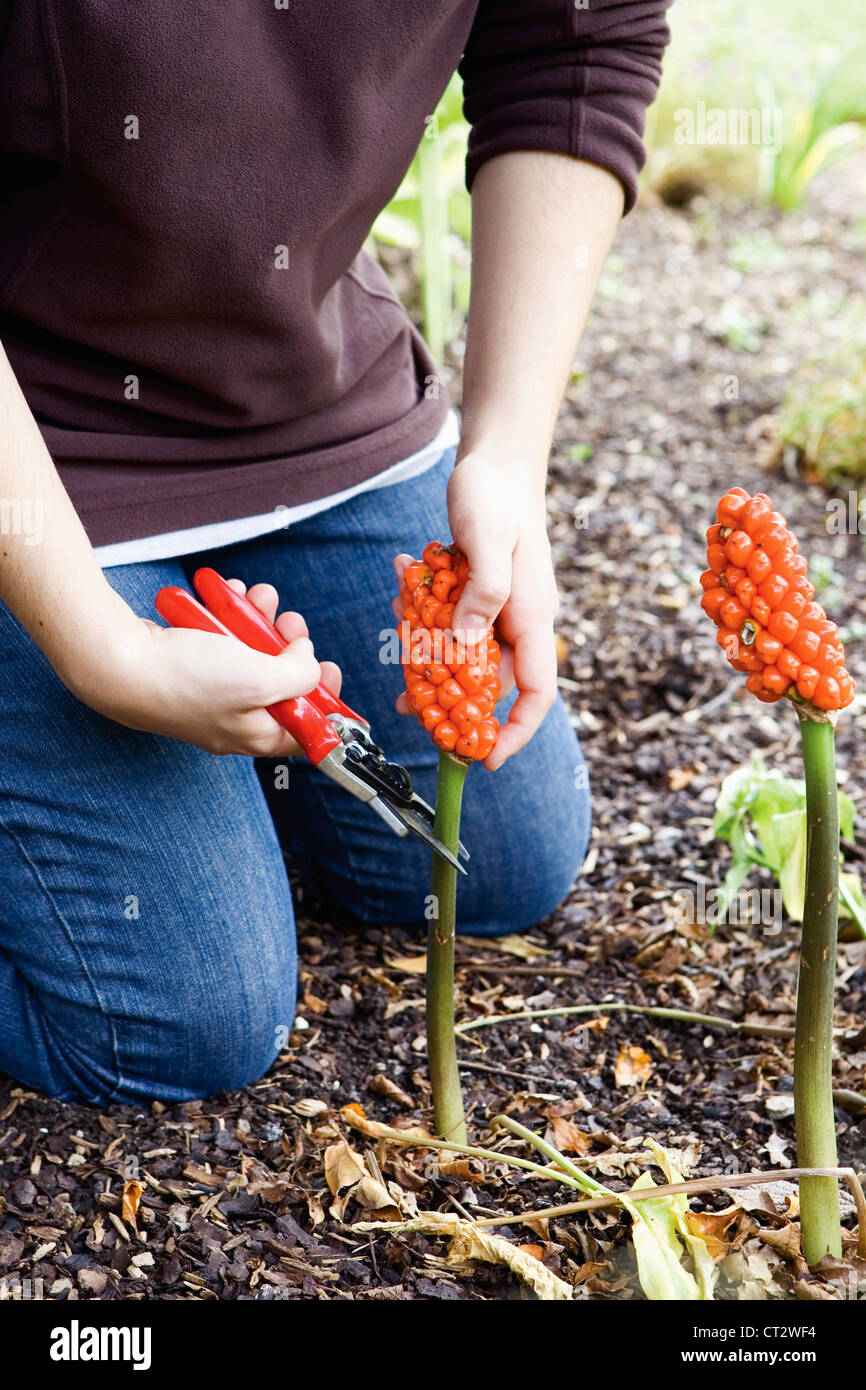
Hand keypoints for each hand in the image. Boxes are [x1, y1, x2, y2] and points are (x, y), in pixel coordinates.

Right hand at [64, 579, 341, 756]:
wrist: (119, 661)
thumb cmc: (186, 679)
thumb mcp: (260, 680)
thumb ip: (297, 676)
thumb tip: (309, 663)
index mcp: (255, 735)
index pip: (304, 729)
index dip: (324, 699)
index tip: (330, 668)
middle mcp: (233, 717)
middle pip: (279, 682)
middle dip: (288, 645)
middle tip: (290, 623)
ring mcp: (209, 690)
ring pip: (250, 652)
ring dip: (259, 620)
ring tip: (258, 597)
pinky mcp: (189, 664)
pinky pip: (222, 639)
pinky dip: (228, 615)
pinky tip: (227, 595)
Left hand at [393, 448, 558, 769]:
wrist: (495, 462)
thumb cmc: (495, 496)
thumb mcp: (487, 539)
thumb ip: (482, 591)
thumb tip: (468, 644)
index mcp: (532, 616)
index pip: (536, 692)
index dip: (514, 731)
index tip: (486, 759)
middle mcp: (517, 620)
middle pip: (490, 682)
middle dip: (451, 698)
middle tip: (410, 705)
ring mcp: (497, 608)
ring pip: (463, 655)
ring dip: (428, 656)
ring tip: (399, 639)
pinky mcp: (476, 595)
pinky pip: (449, 625)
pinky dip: (423, 620)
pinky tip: (402, 596)